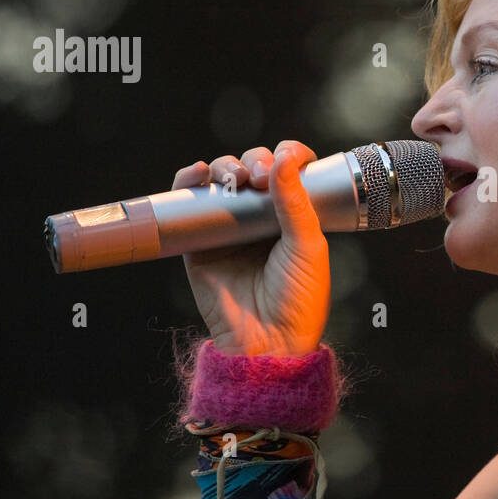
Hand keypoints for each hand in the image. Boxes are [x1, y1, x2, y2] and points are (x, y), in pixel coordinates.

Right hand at [171, 141, 330, 357]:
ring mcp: (229, 227)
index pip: (289, 170)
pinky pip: (189, 201)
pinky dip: (188, 179)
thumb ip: (296, 201)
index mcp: (294, 216)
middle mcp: (261, 217)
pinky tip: (198, 173)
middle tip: (259, 179)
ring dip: (226, 166)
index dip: (287, 156)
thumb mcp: (308, 246)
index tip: (287, 162)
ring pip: (222, 178)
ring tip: (234, 178)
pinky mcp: (199, 241)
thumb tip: (284, 158)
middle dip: (255, 161)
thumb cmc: (298, 300)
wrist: (267, 342)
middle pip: (253, 166)